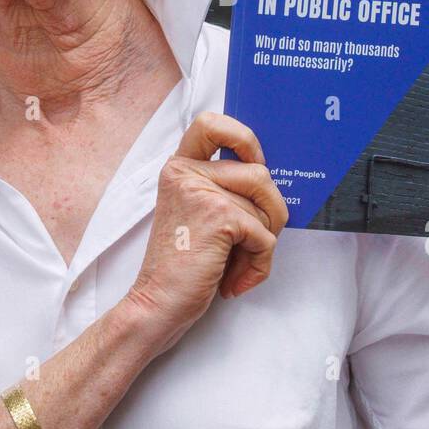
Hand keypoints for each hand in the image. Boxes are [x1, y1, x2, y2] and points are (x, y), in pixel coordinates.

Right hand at [127, 112, 287, 346]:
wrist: (158, 304)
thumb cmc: (182, 266)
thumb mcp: (197, 213)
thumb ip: (223, 189)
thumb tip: (269, 184)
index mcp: (180, 168)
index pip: (211, 124)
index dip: (242, 137)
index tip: (252, 161)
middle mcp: (186, 173)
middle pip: (259, 173)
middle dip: (270, 212)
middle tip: (250, 241)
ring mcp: (201, 191)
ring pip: (268, 204)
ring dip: (264, 242)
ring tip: (238, 262)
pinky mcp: (218, 216)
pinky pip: (265, 235)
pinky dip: (259, 263)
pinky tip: (234, 279)